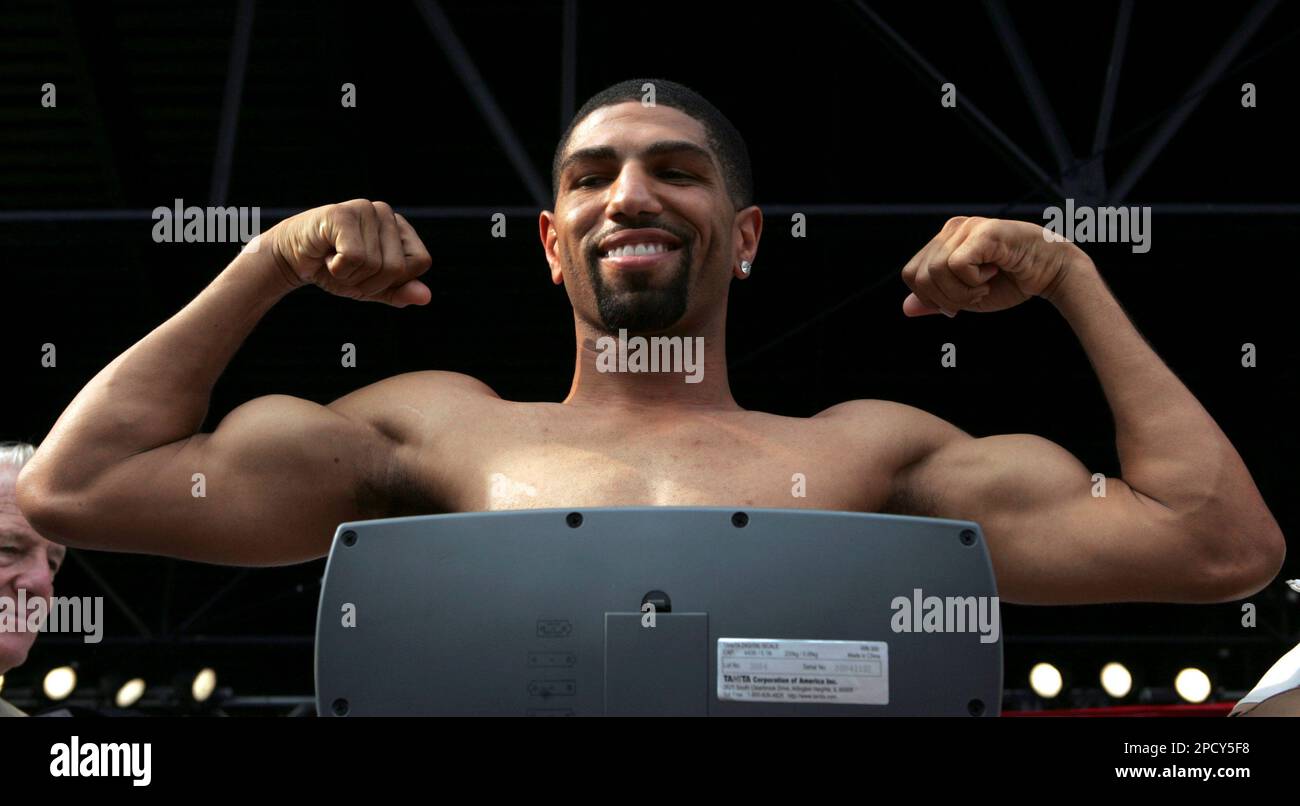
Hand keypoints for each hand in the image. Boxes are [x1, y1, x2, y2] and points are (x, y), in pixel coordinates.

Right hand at [268, 199, 432, 306]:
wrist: (291, 260)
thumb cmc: (335, 270)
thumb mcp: (371, 288)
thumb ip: (399, 292)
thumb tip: (426, 296)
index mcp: (400, 228)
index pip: (421, 262)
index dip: (394, 280)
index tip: (369, 273)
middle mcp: (386, 213)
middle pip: (398, 268)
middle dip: (369, 282)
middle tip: (347, 268)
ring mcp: (365, 209)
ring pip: (376, 265)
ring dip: (350, 276)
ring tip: (335, 260)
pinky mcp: (343, 213)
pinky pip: (355, 258)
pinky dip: (338, 269)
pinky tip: (326, 255)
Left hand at [900, 216, 1084, 316]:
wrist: (1052, 273)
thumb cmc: (1011, 282)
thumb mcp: (966, 297)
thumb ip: (936, 300)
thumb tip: (906, 309)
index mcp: (944, 242)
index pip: (911, 274)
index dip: (931, 297)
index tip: (960, 302)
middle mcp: (952, 229)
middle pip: (919, 275)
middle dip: (946, 298)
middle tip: (976, 294)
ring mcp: (968, 227)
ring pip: (936, 271)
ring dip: (963, 292)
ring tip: (986, 284)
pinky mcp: (983, 232)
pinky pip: (957, 265)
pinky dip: (973, 281)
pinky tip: (993, 273)